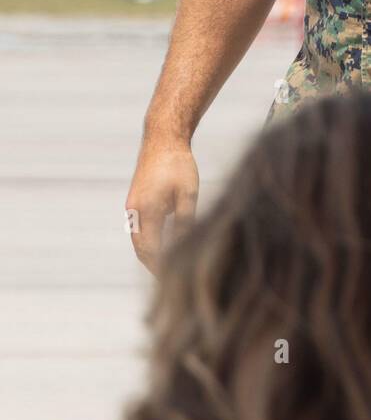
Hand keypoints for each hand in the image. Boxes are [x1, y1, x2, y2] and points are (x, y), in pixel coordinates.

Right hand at [125, 139, 198, 274]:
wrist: (162, 139)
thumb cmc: (179, 164)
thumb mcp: (188, 193)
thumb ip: (185, 221)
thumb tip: (185, 246)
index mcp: (147, 210)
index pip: (152, 250)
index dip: (162, 266)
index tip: (176, 278)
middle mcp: (134, 211)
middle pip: (141, 249)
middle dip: (154, 265)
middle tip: (171, 280)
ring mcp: (132, 206)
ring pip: (139, 239)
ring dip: (150, 254)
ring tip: (168, 267)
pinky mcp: (134, 202)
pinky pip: (139, 229)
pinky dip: (149, 241)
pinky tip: (165, 246)